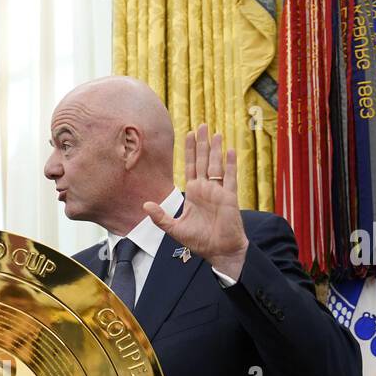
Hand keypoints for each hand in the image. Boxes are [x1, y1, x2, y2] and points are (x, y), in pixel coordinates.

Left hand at [143, 124, 249, 279]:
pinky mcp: (229, 197)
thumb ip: (160, 217)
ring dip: (216, 149)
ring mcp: (218, 191)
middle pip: (204, 161)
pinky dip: (230, 164)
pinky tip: (230, 151)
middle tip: (202, 125)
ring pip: (216, 165)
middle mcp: (206, 189)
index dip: (190, 151)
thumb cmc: (200, 241)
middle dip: (202, 143)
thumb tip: (145, 205)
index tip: (189, 134)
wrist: (219, 251)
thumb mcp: (175, 229)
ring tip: (215, 133)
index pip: (191, 166)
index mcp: (193, 193)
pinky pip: (230, 177)